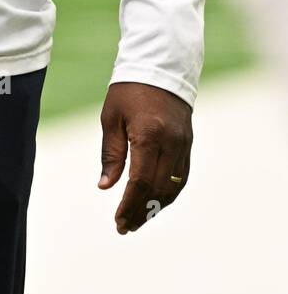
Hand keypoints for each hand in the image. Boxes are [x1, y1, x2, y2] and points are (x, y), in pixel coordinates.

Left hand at [98, 82, 191, 234]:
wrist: (160, 66)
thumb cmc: (129, 90)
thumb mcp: (111, 118)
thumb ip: (111, 154)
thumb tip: (106, 186)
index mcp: (148, 136)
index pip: (140, 182)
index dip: (129, 205)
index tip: (118, 221)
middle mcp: (170, 143)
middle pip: (158, 190)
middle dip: (141, 212)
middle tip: (126, 227)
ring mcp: (183, 144)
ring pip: (173, 187)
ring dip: (157, 207)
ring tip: (139, 219)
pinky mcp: (188, 143)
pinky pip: (181, 176)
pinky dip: (169, 193)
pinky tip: (156, 202)